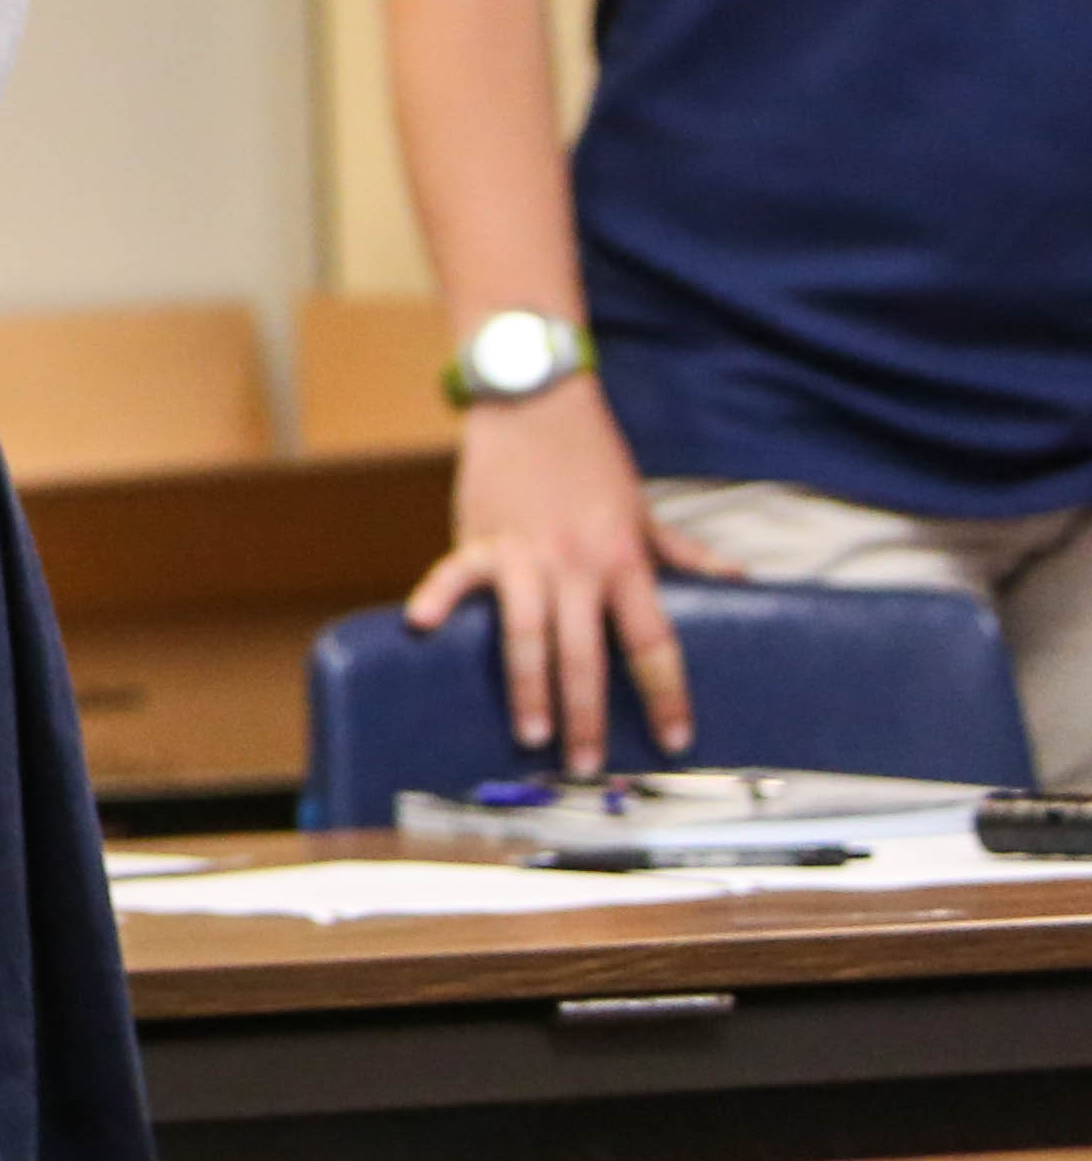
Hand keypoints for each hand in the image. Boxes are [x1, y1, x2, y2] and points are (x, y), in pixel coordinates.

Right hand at [405, 380, 708, 771]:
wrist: (536, 397)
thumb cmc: (592, 456)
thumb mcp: (642, 507)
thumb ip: (685, 552)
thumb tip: (739, 582)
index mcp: (624, 561)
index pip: (652, 642)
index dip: (667, 694)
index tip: (676, 738)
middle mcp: (577, 565)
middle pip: (585, 654)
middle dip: (588, 714)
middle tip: (588, 764)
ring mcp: (524, 552)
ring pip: (526, 633)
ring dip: (527, 688)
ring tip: (531, 734)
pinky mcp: (478, 534)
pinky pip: (456, 574)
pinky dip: (437, 596)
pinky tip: (421, 625)